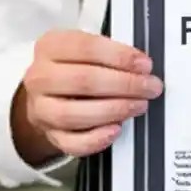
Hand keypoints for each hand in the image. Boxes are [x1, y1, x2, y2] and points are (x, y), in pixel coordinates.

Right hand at [12, 30, 162, 165]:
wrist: (48, 95)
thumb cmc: (74, 67)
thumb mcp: (86, 48)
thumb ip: (110, 53)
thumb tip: (141, 65)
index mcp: (51, 47)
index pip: (86, 47)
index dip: (119, 56)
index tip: (144, 65)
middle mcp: (41, 77)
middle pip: (83, 81)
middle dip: (124, 84)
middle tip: (150, 87)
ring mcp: (42, 109)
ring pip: (74, 114)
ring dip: (114, 110)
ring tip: (139, 105)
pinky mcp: (50, 135)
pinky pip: (71, 143)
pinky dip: (96, 139)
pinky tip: (115, 129)